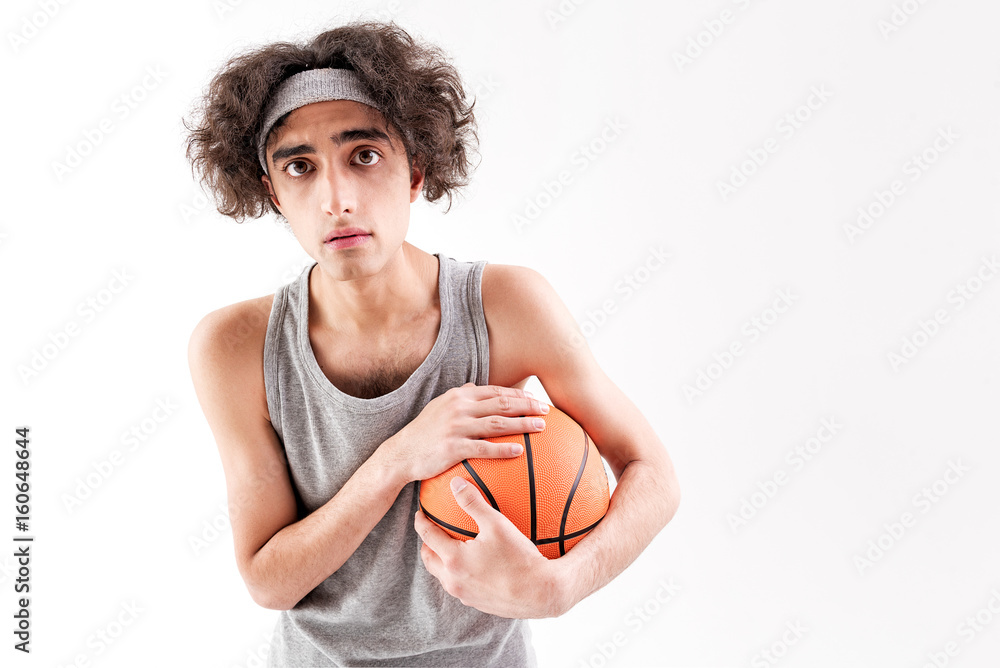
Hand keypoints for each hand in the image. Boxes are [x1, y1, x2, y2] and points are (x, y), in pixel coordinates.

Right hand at [387, 382, 547, 482]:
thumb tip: (474, 387)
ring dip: (522, 425)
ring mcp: (456, 427)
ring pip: (497, 424)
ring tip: (541, 428)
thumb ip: (459, 397)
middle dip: (527, 406)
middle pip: (502, 404)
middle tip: (547, 411)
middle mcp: (459, 408)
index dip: (519, 395)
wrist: (401, 453)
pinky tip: (520, 451)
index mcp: (459, 397)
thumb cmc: (423, 432)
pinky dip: (503, 449)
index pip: (496, 392)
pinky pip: (484, 449)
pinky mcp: (453, 448)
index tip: (537, 401)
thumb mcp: (439, 407)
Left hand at [415, 476, 566, 618]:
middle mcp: (454, 580)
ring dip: (441, 560)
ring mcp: (464, 595)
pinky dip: (458, 572)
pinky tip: (473, 564)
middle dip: (427, 544)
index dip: (421, 522)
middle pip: (429, 560)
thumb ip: (473, 502)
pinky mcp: (477, 603)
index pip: (428, 536)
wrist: (540, 593)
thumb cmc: (519, 557)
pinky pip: (460, 585)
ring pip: (443, 575)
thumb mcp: (496, 524)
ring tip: (449, 547)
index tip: (420, 513)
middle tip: (431, 531)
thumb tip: (455, 483)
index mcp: (454, 559)